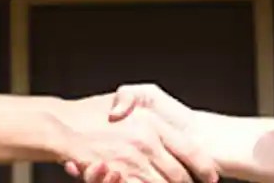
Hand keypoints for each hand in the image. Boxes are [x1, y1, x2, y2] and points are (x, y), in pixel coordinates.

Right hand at [56, 92, 216, 182]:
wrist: (61, 125)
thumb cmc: (92, 111)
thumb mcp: (125, 99)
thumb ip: (149, 110)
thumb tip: (168, 127)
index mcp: (153, 123)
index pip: (190, 150)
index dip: (204, 167)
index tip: (212, 177)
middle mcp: (146, 142)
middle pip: (179, 175)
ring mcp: (132, 161)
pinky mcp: (118, 173)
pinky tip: (140, 180)